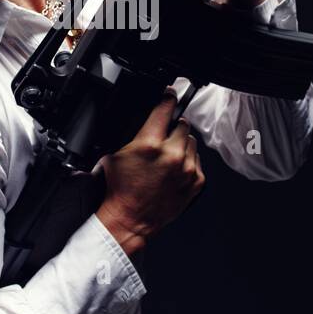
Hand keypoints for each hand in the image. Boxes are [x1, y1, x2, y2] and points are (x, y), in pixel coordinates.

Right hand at [97, 93, 204, 257]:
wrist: (130, 220)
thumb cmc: (120, 190)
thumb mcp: (115, 154)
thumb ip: (133, 134)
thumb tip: (143, 120)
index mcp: (149, 144)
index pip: (165, 108)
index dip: (168, 98)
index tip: (170, 94)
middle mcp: (171, 154)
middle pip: (182, 124)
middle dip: (173, 127)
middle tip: (163, 137)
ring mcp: (186, 168)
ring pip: (191, 141)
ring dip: (181, 144)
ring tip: (167, 157)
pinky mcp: (195, 181)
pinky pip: (197, 160)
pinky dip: (188, 161)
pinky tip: (174, 169)